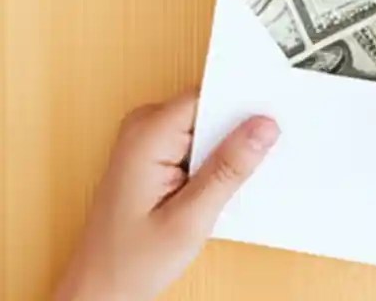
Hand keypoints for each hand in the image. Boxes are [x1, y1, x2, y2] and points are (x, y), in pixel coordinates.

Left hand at [54, 92, 278, 300]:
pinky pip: (200, 141)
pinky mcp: (156, 153)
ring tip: (229, 187)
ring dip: (229, 151)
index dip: (246, 107)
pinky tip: (218, 189)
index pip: (211, 95)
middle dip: (239, 132)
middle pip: (212, 108)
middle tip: (252, 168)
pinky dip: (217, 161)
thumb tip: (263, 127)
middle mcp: (144, 128)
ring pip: (209, 125)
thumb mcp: (191, 218)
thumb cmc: (131, 261)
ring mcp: (149, 140)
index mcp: (148, 135)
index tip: (274, 123)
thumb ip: (229, 169)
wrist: (101, 288)